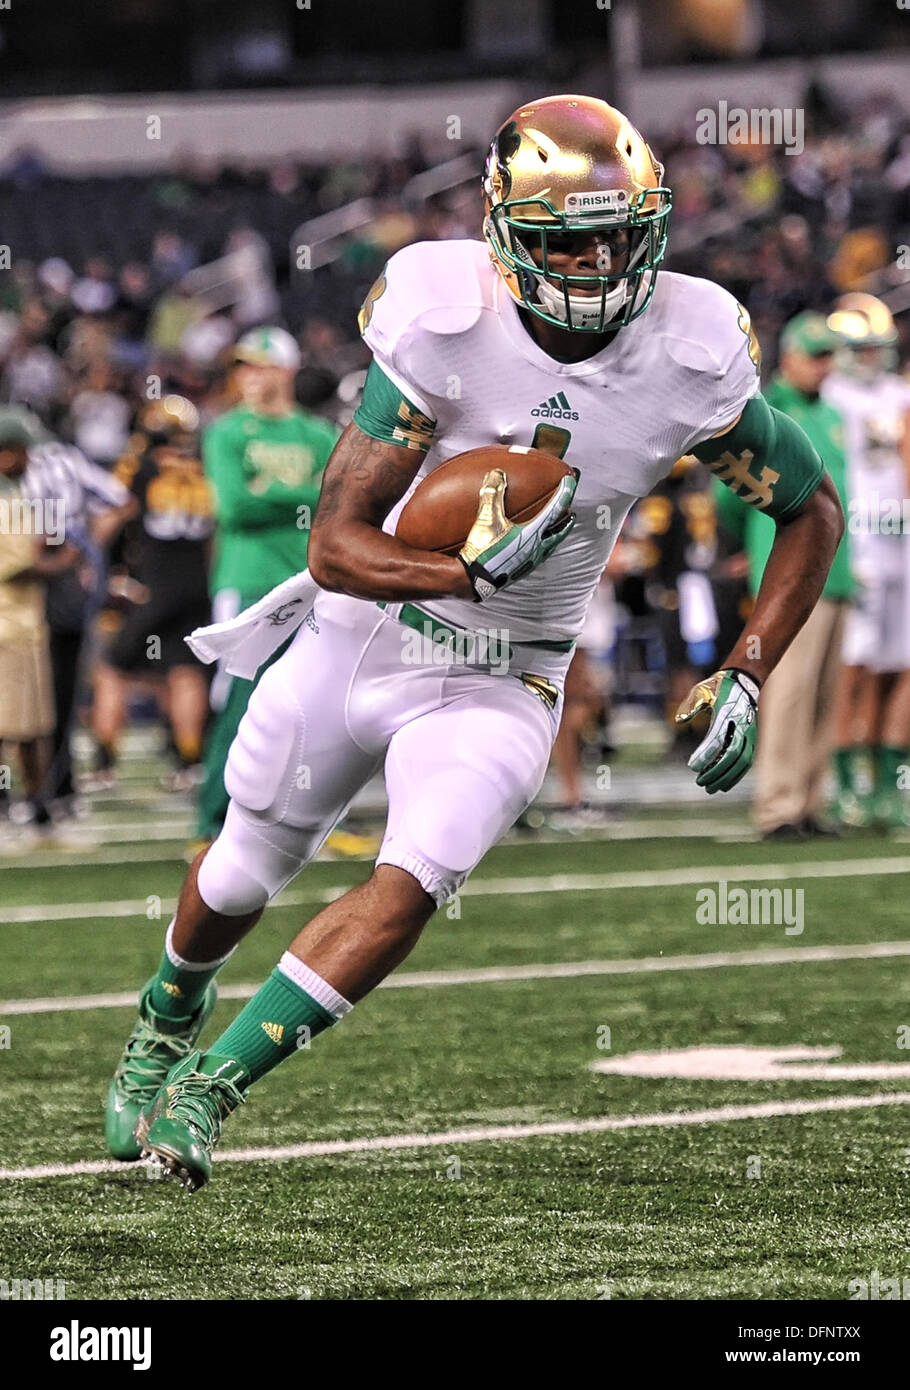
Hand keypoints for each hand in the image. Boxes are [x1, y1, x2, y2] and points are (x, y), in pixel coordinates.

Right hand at [458, 467, 576, 600]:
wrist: (474, 580)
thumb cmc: (482, 549)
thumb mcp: (486, 518)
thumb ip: (492, 493)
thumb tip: (497, 473)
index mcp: (532, 533)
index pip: (555, 509)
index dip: (564, 493)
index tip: (571, 481)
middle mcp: (536, 548)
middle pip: (558, 532)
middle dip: (566, 522)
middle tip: (572, 515)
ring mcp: (530, 562)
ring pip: (550, 547)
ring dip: (555, 537)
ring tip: (556, 532)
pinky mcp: (521, 572)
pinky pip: (537, 557)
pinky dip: (541, 549)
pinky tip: (532, 549)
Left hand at [675, 668, 759, 792]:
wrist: (743, 681)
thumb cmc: (718, 687)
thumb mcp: (701, 691)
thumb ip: (690, 706)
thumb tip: (678, 720)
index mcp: (726, 713)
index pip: (716, 738)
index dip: (705, 754)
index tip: (692, 766)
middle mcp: (740, 725)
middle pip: (730, 754)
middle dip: (716, 771)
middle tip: (699, 782)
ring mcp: (748, 733)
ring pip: (741, 761)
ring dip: (726, 777)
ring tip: (710, 788)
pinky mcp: (752, 739)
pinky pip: (746, 761)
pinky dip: (736, 775)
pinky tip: (724, 785)